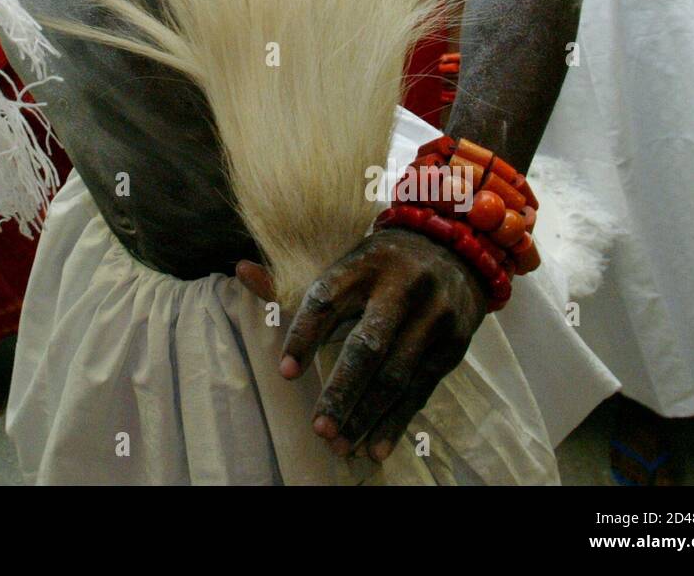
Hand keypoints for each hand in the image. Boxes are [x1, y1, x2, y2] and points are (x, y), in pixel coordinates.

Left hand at [237, 226, 486, 462]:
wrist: (452, 248)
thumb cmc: (379, 264)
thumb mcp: (342, 262)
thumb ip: (290, 279)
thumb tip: (240, 272)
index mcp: (364, 263)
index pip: (328, 298)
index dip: (305, 334)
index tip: (285, 372)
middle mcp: (401, 287)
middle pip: (368, 345)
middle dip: (342, 390)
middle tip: (319, 428)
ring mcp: (431, 316)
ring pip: (396, 375)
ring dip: (367, 415)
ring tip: (340, 444)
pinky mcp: (452, 344)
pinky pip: (420, 389)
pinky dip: (396, 421)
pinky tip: (375, 446)